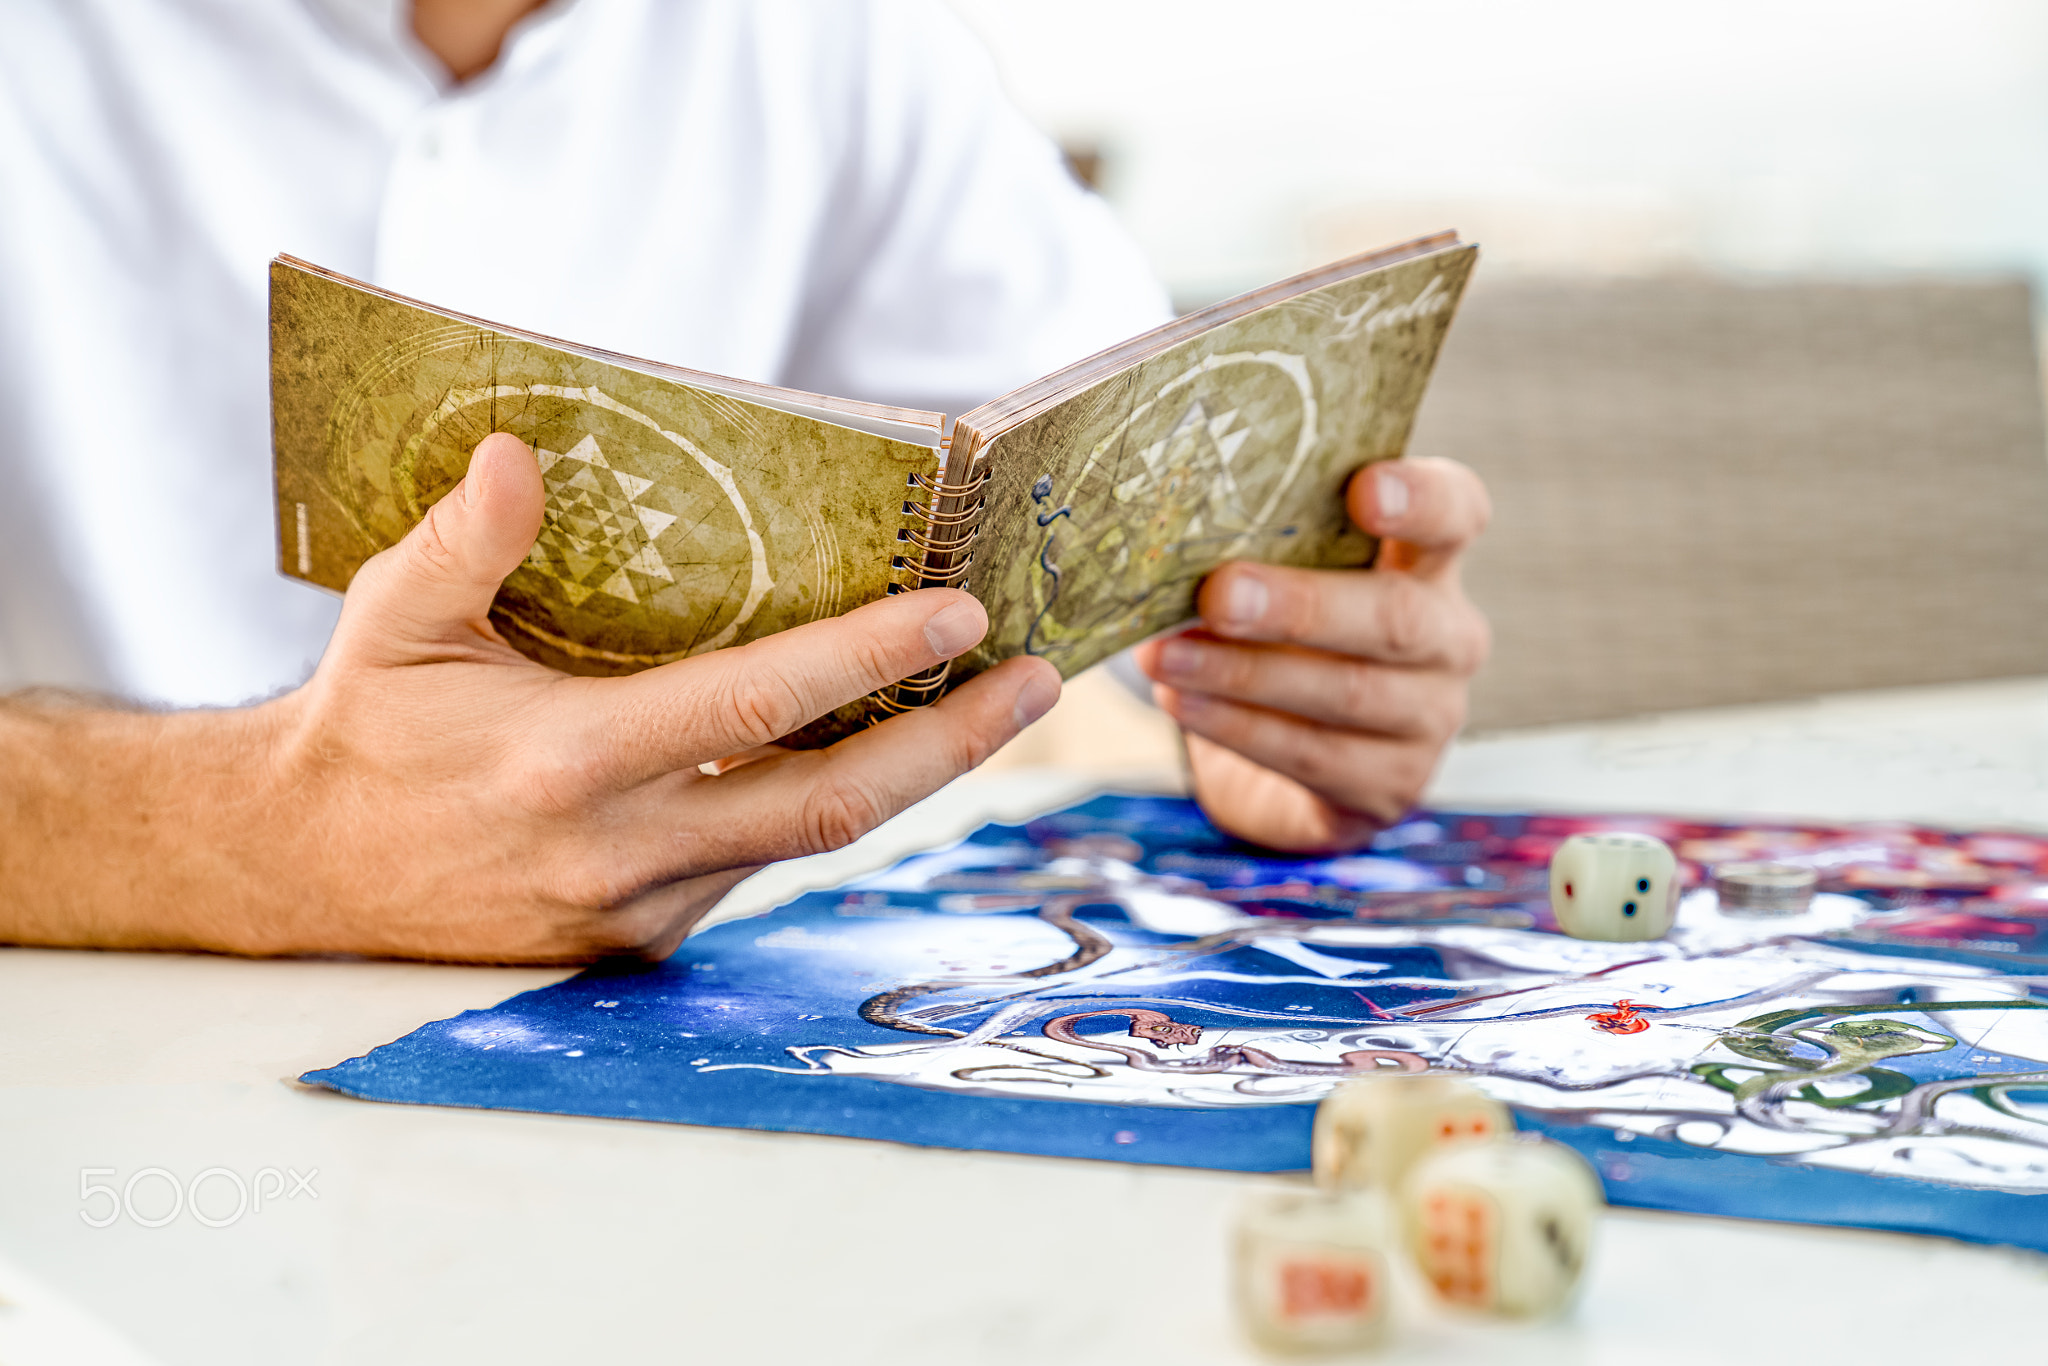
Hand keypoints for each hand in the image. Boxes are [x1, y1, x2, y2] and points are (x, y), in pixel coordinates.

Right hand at [0, 434, 1059, 961]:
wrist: (307, 874)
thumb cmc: (365, 728)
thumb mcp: (392, 619)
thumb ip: (466, 540)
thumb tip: (527, 450)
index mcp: (565, 761)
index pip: (755, 707)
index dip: (870, 662)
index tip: (964, 615)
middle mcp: (621, 848)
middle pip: (833, 804)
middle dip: (954, 744)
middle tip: (1038, 678)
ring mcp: (641, 908)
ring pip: (811, 839)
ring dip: (913, 773)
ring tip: (990, 702)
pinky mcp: (646, 940)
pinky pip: (762, 865)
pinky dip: (829, 804)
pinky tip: (883, 746)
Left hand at [1133, 457, 1489, 852]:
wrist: (1291, 754)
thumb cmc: (1285, 634)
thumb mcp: (1284, 577)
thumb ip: (1258, 548)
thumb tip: (1170, 531)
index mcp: (1429, 561)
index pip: (1455, 513)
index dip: (1420, 499)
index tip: (1365, 488)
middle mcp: (1447, 637)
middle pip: (1397, 617)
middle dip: (1301, 606)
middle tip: (1219, 594)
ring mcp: (1429, 716)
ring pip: (1348, 693)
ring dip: (1244, 675)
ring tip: (1166, 657)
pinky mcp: (1390, 785)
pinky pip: (1312, 755)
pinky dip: (1237, 727)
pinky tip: (1181, 702)